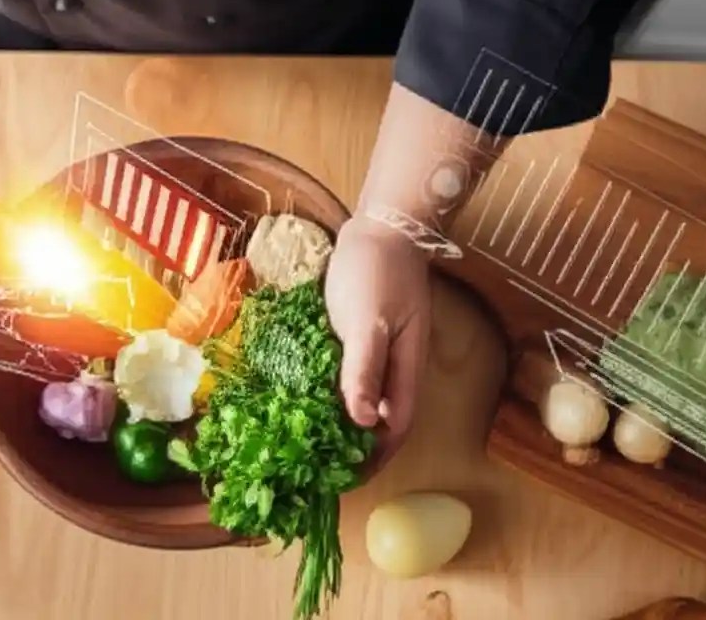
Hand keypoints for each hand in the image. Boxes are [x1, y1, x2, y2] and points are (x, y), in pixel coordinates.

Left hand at [325, 214, 431, 470]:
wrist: (380, 226)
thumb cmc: (377, 272)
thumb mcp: (368, 322)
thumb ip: (365, 370)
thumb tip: (365, 422)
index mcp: (404, 369)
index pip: (395, 428)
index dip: (374, 457)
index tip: (344, 480)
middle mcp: (394, 366)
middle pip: (378, 419)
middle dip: (353, 445)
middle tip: (315, 465)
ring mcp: (376, 351)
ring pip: (360, 397)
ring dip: (338, 419)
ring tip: (305, 438)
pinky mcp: (356, 336)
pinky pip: (343, 373)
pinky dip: (327, 389)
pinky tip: (301, 395)